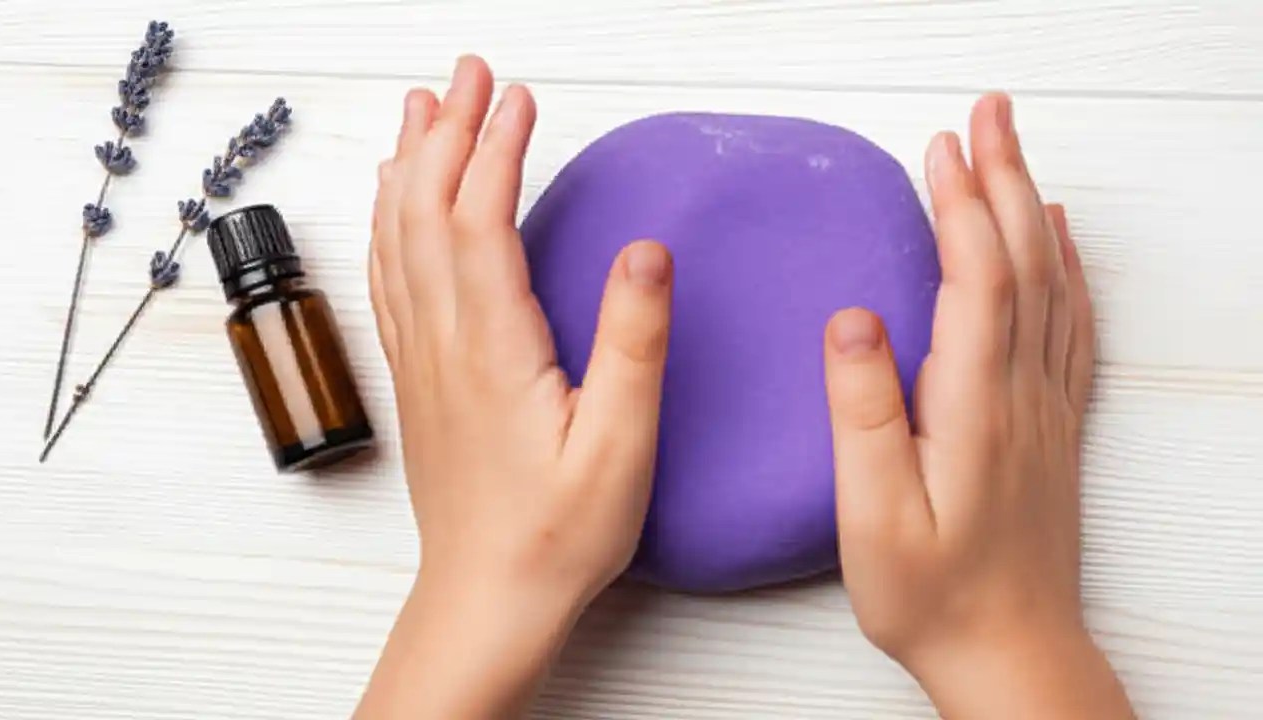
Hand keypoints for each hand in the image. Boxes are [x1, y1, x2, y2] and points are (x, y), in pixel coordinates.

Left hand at [357, 56, 673, 718]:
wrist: (488, 597)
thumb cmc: (556, 534)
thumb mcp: (620, 444)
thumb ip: (632, 342)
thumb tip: (645, 250)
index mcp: (493, 346)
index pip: (481, 219)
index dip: (496, 147)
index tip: (516, 95)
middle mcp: (444, 342)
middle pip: (430, 211)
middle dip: (447, 131)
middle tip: (466, 73)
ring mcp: (422, 359)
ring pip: (400, 240)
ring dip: (411, 167)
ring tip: (419, 112)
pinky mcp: (421, 379)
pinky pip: (390, 280)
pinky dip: (390, 226)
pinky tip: (395, 210)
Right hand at [824, 94, 1132, 717]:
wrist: (1010, 654)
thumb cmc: (933, 595)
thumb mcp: (875, 519)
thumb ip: (864, 417)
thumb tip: (852, 321)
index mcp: (974, 408)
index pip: (975, 281)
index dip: (960, 207)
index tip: (939, 147)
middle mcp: (1021, 395)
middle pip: (1023, 263)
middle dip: (1003, 178)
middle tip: (986, 113)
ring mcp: (1044, 408)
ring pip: (1051, 284)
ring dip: (1033, 208)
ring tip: (1014, 151)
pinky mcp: (1050, 425)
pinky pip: (1070, 325)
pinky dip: (1066, 269)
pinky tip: (1059, 240)